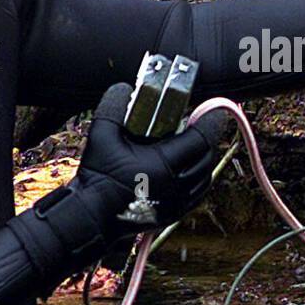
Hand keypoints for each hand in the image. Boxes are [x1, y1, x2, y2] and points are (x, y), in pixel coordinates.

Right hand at [75, 82, 231, 237]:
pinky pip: (197, 195)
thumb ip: (113, 108)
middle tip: (201, 126)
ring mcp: (176, 203)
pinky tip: (190, 171)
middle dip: (208, 139)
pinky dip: (199, 180)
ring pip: (205, 178)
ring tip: (196, 146)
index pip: (200, 140)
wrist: (91, 216)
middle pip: (206, 158)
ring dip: (204, 160)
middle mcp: (176, 185)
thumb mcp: (102, 136)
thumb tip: (123, 88)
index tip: (214, 112)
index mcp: (164, 165)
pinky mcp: (172, 214)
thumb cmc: (97, 177)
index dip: (210, 123)